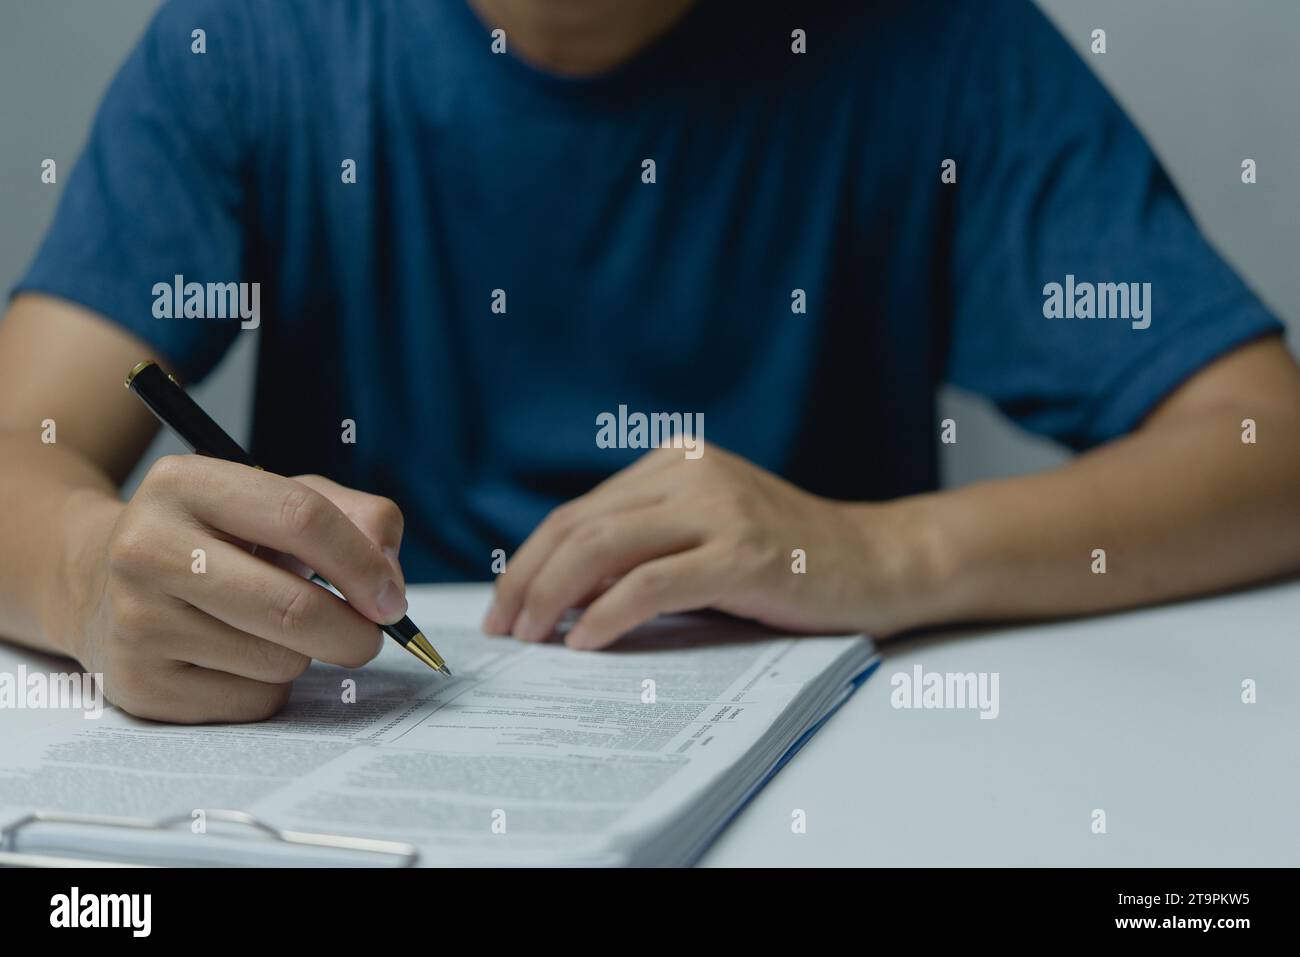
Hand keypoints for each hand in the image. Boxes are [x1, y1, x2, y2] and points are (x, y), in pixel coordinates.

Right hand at [61, 456, 407, 722]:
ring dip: (304, 655)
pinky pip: (252, 703)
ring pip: (278, 661)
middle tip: (370, 636)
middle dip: (355, 632)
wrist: (106, 586)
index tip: (392, 599)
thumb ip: (357, 518)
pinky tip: (235, 658)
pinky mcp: (138, 685)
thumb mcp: (282, 500)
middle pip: (293, 608)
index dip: (362, 564)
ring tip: (270, 627)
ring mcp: (135, 620)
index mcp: (186, 483)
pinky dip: (268, 688)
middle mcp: (146, 547)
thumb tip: (388, 584)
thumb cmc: (221, 540)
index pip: (301, 517)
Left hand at [483, 444, 941, 649]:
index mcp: (676, 464)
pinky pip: (651, 583)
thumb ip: (645, 546)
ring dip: (552, 597)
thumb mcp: (707, 536)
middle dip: (527, 581)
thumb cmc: (788, 561)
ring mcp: (719, 509)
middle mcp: (691, 474)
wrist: (878, 562)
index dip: (530, 560)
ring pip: (603, 547)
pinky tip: (584, 642)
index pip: (579, 512)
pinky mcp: (743, 553)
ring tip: (532, 638)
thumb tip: (560, 592)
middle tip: (504, 630)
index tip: (504, 606)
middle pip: (579, 526)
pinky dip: (606, 614)